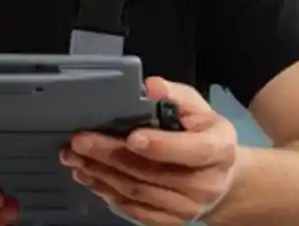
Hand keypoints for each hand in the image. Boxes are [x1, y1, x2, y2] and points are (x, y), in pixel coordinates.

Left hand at [60, 77, 238, 224]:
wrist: (221, 179)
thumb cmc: (205, 136)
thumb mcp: (199, 108)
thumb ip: (176, 95)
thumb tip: (152, 86)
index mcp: (218, 150)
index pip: (191, 150)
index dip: (160, 145)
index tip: (132, 136)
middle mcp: (205, 184)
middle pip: (152, 172)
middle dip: (111, 155)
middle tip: (81, 141)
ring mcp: (187, 208)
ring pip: (138, 193)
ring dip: (102, 175)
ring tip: (76, 158)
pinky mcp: (170, 222)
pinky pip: (135, 211)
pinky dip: (109, 193)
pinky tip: (91, 178)